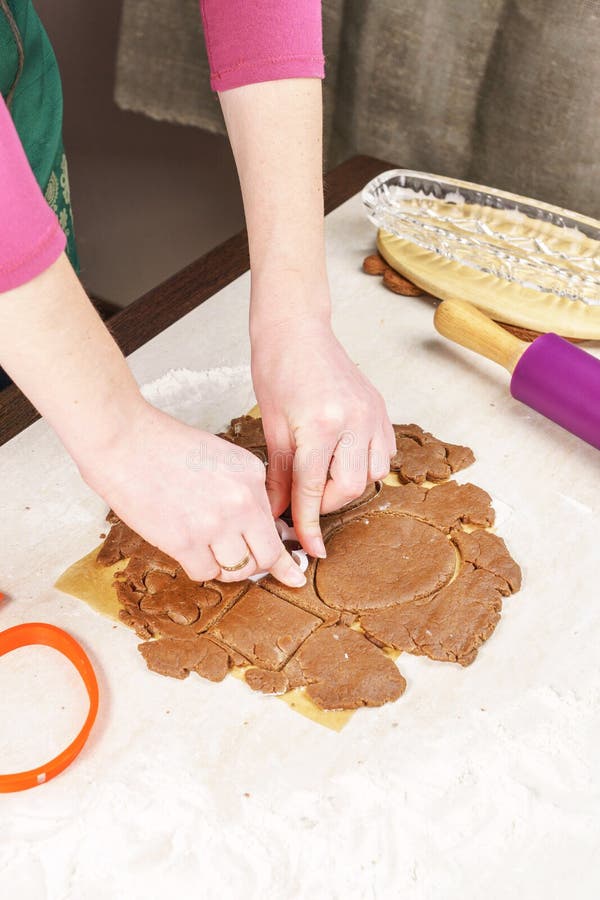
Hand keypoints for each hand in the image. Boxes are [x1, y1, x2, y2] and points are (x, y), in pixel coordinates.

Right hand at [78, 400, 305, 586]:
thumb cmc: (164, 447)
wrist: (124, 441)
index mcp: (252, 476)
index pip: (277, 526)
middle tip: (242, 564)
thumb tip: (256, 527)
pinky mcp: (184, 541)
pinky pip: (205, 572)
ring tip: (206, 549)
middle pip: (265, 556)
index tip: (293, 574)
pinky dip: (198, 567)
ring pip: (237, 570)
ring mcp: (214, 523)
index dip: (281, 554)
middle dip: (256, 565)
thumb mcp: (221, 458)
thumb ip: (243, 490)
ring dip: (225, 566)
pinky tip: (187, 549)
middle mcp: (240, 501)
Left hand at [251, 316, 395, 557]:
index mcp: (320, 424)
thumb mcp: (271, 426)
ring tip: (323, 479)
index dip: (308, 523)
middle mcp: (354, 420)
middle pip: (348, 488)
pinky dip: (366, 465)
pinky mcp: (380, 409)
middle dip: (326, 505)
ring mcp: (372, 414)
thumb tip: (277, 514)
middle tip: (304, 503)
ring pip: (373, 474)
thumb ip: (278, 475)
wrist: (297, 330)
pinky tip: (344, 460)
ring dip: (348, 486)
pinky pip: (384, 453)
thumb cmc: (276, 370)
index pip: (313, 489)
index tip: (307, 547)